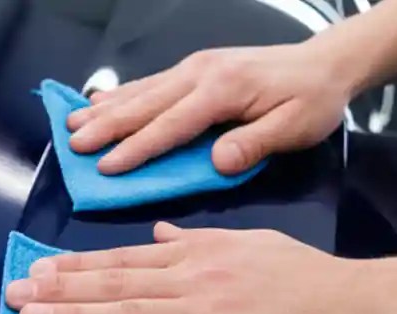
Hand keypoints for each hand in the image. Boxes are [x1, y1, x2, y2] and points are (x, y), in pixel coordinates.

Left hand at [3, 223, 392, 313]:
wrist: (358, 306)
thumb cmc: (309, 278)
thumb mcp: (252, 243)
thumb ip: (201, 240)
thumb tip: (163, 234)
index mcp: (200, 254)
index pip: (126, 258)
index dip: (78, 266)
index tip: (39, 270)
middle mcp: (194, 279)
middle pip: (115, 284)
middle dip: (59, 290)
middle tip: (14, 296)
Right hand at [66, 40, 352, 175]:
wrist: (324, 63)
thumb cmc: (311, 100)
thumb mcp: (294, 128)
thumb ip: (253, 145)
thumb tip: (216, 162)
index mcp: (222, 91)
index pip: (171, 126)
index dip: (137, 148)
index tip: (106, 167)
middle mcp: (201, 73)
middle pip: (145, 104)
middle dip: (106, 125)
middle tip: (72, 145)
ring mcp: (195, 67)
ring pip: (142, 91)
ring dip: (105, 109)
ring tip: (72, 124)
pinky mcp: (196, 68)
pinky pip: (151, 83)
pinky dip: (122, 94)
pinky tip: (99, 101)